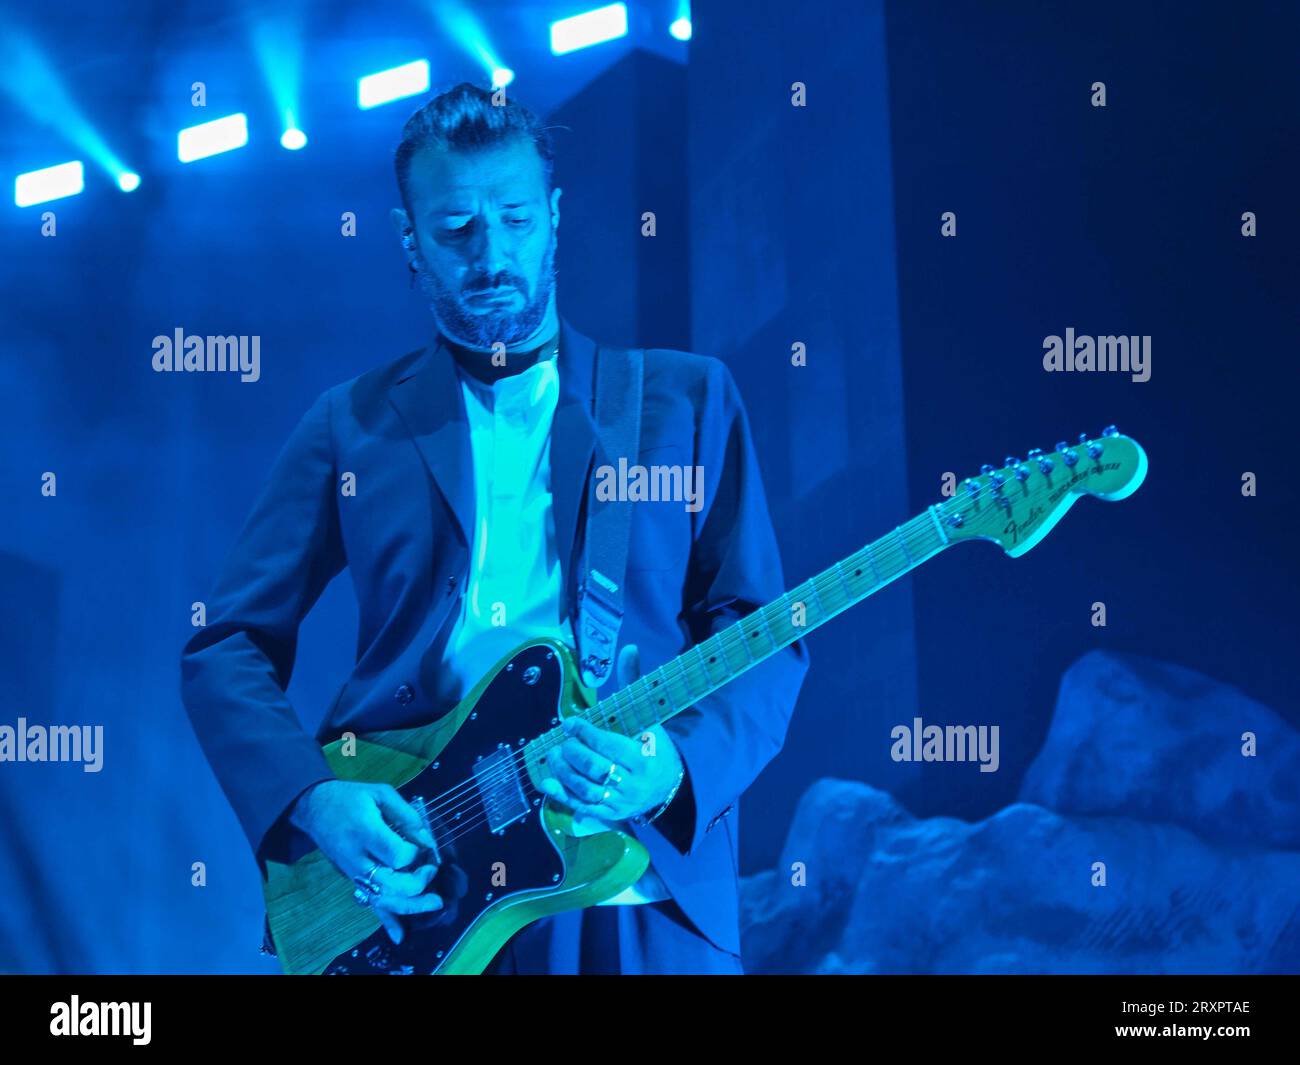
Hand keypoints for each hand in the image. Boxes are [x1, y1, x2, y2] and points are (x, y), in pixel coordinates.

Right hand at [289, 780, 442, 944]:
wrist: (315, 808)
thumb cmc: (351, 798)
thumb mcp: (380, 793)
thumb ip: (406, 814)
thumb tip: (427, 839)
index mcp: (365, 832)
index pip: (397, 856)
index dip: (415, 855)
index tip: (423, 845)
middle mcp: (358, 858)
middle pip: (391, 884)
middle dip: (418, 884)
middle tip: (431, 871)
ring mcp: (353, 873)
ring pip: (383, 898)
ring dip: (411, 905)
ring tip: (435, 903)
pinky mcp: (353, 881)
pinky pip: (370, 903)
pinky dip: (386, 920)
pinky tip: (400, 935)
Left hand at [537, 644, 684, 821]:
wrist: (669, 785)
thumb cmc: (655, 745)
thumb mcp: (649, 717)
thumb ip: (633, 683)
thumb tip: (628, 648)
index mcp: (644, 757)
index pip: (609, 745)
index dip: (586, 734)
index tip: (570, 722)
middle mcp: (633, 783)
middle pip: (595, 768)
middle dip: (573, 753)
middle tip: (562, 741)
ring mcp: (621, 802)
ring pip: (586, 789)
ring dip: (564, 773)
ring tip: (553, 756)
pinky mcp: (611, 814)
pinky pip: (583, 807)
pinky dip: (562, 796)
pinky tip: (547, 783)